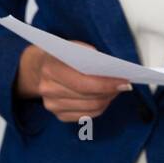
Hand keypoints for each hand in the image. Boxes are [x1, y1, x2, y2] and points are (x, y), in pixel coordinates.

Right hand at [16, 43, 131, 122]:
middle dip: (110, 91)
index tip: (125, 81)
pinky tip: (104, 97)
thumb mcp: (72, 46)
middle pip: (89, 97)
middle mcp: (48, 89)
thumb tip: (110, 66)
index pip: (84, 83)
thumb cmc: (62, 55)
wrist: (39, 67)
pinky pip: (87, 116)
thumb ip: (89, 54)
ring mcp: (51, 104)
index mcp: (50, 68)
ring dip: (107, 99)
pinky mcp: (58, 114)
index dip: (107, 84)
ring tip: (115, 89)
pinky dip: (100, 107)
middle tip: (124, 84)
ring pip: (91, 108)